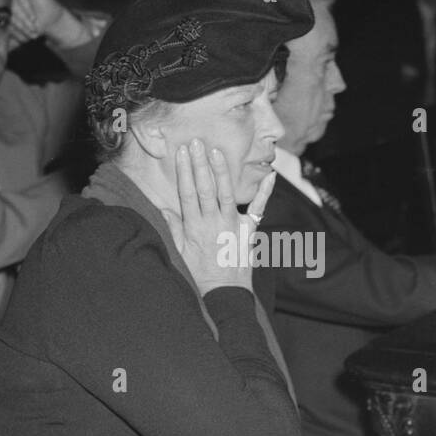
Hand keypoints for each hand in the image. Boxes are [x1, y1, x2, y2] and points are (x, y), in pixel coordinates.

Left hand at [8, 0, 74, 46]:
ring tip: (33, 28)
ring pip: (14, 6)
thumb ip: (6, 43)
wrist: (53, 24)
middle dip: (19, 27)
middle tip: (30, 35)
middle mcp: (4, 1)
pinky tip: (34, 18)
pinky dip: (28, 10)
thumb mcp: (18, 39)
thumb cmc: (34, 30)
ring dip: (24, 20)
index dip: (11, 32)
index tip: (22, 41)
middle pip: (6, 14)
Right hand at [160, 138, 275, 295]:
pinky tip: (271, 176)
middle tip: (197, 142)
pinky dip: (265, 192)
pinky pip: (258, 208)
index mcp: (194, 227)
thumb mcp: (180, 252)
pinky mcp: (249, 231)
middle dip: (200, 164)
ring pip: (226, 193)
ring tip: (216, 151)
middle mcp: (214, 223)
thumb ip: (172, 228)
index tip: (181, 152)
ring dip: (222, 171)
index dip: (184, 171)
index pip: (187, 193)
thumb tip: (164, 207)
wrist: (224, 294)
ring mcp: (233, 226)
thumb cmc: (199, 274)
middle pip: (205, 188)